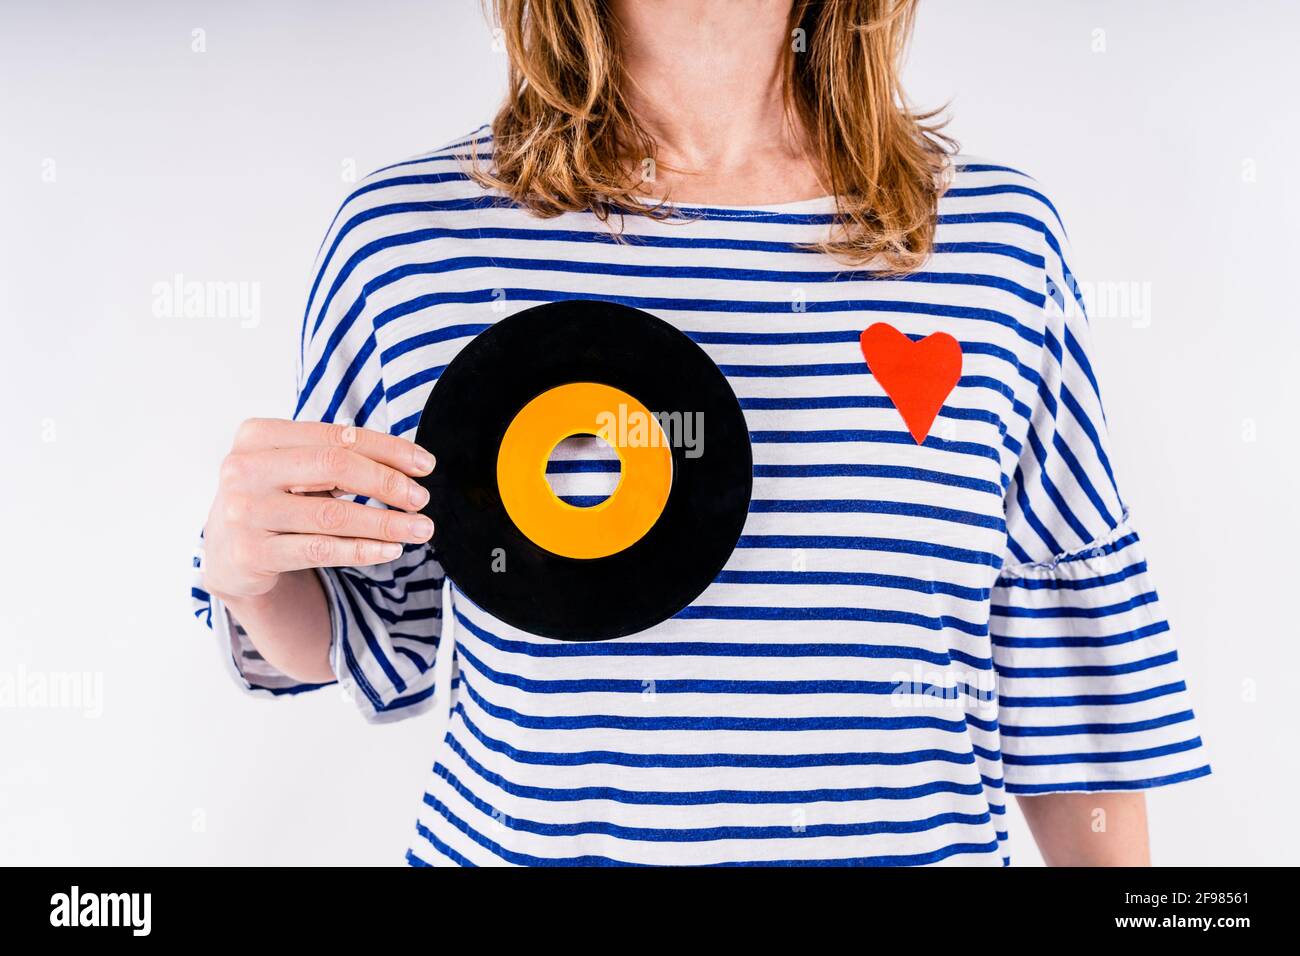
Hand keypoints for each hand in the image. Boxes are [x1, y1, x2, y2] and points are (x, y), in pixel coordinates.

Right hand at [201, 418, 434, 600]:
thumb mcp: (294, 469)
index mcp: (258, 436)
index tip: (425, 464)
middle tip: (422, 499)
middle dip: (388, 483)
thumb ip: (336, 457)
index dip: (388, 449)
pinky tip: (391, 550)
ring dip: (385, 523)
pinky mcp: (250, 553)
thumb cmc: (272, 499)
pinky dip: (362, 550)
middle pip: (335, 467)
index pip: (337, 436)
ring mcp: (244, 512)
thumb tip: (409, 464)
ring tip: (420, 528)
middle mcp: (244, 469)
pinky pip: (320, 550)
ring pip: (332, 515)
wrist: (226, 553)